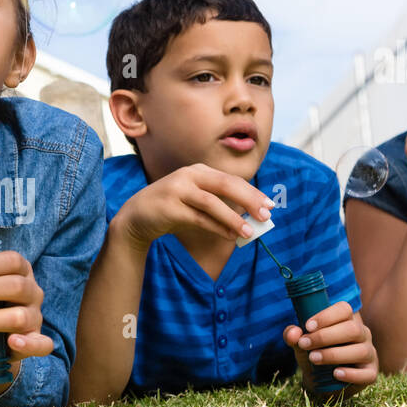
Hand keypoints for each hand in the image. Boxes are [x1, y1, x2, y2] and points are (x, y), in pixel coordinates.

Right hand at [112, 163, 275, 251]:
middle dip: (248, 200)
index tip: (269, 205)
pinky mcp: (169, 207)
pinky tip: (230, 236)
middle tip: (266, 215)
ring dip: (233, 218)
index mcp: (198, 170)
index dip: (252, 192)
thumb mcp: (195, 200)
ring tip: (249, 232)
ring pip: (212, 202)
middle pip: (225, 185)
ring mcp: (177, 189)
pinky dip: (216, 227)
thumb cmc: (172, 209)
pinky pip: (198, 218)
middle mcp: (188, 175)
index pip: (231, 180)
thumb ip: (219, 203)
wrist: (136, 218)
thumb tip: (251, 216)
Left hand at [283, 302, 376, 395]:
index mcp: (347, 320)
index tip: (307, 326)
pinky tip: (335, 374)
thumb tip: (293, 334)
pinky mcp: (370, 373)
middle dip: (325, 337)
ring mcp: (369, 354)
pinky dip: (351, 374)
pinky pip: (368, 374)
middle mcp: (362, 334)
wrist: (322, 380)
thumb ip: (293, 336)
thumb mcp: (301, 343)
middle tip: (304, 344)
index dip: (326, 316)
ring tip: (313, 358)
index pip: (344, 309)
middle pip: (353, 329)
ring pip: (361, 351)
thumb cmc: (314, 352)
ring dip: (334, 354)